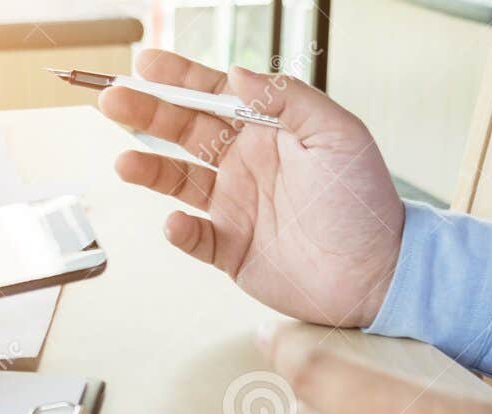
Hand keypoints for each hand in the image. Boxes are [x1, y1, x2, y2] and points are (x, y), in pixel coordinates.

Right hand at [100, 50, 403, 326]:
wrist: (377, 272)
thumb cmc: (364, 203)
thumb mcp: (338, 135)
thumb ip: (289, 100)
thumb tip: (238, 74)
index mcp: (268, 132)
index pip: (215, 96)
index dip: (180, 78)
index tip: (146, 64)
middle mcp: (245, 165)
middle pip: (184, 133)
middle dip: (146, 115)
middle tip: (113, 101)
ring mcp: (235, 208)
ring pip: (179, 183)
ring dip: (150, 171)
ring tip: (126, 164)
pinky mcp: (232, 250)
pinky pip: (196, 238)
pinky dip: (182, 232)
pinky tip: (176, 223)